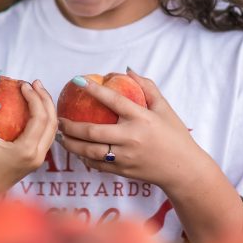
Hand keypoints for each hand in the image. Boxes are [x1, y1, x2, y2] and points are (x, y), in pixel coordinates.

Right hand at [0, 79, 56, 204]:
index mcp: (26, 150)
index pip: (39, 117)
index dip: (34, 97)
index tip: (23, 84)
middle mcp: (38, 156)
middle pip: (52, 121)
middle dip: (45, 99)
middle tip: (34, 83)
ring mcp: (39, 160)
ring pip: (53, 129)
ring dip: (47, 108)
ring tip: (36, 92)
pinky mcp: (37, 161)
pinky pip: (48, 135)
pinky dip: (44, 119)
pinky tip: (34, 109)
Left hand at [57, 69, 201, 189]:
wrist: (183, 170)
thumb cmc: (174, 136)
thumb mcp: (164, 109)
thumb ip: (147, 87)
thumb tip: (127, 70)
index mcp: (142, 119)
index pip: (114, 100)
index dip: (94, 89)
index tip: (77, 80)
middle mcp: (131, 138)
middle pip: (93, 131)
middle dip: (71, 125)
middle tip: (59, 118)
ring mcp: (125, 157)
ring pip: (90, 151)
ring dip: (71, 144)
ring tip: (61, 136)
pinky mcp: (122, 171)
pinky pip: (97, 164)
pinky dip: (84, 157)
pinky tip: (77, 151)